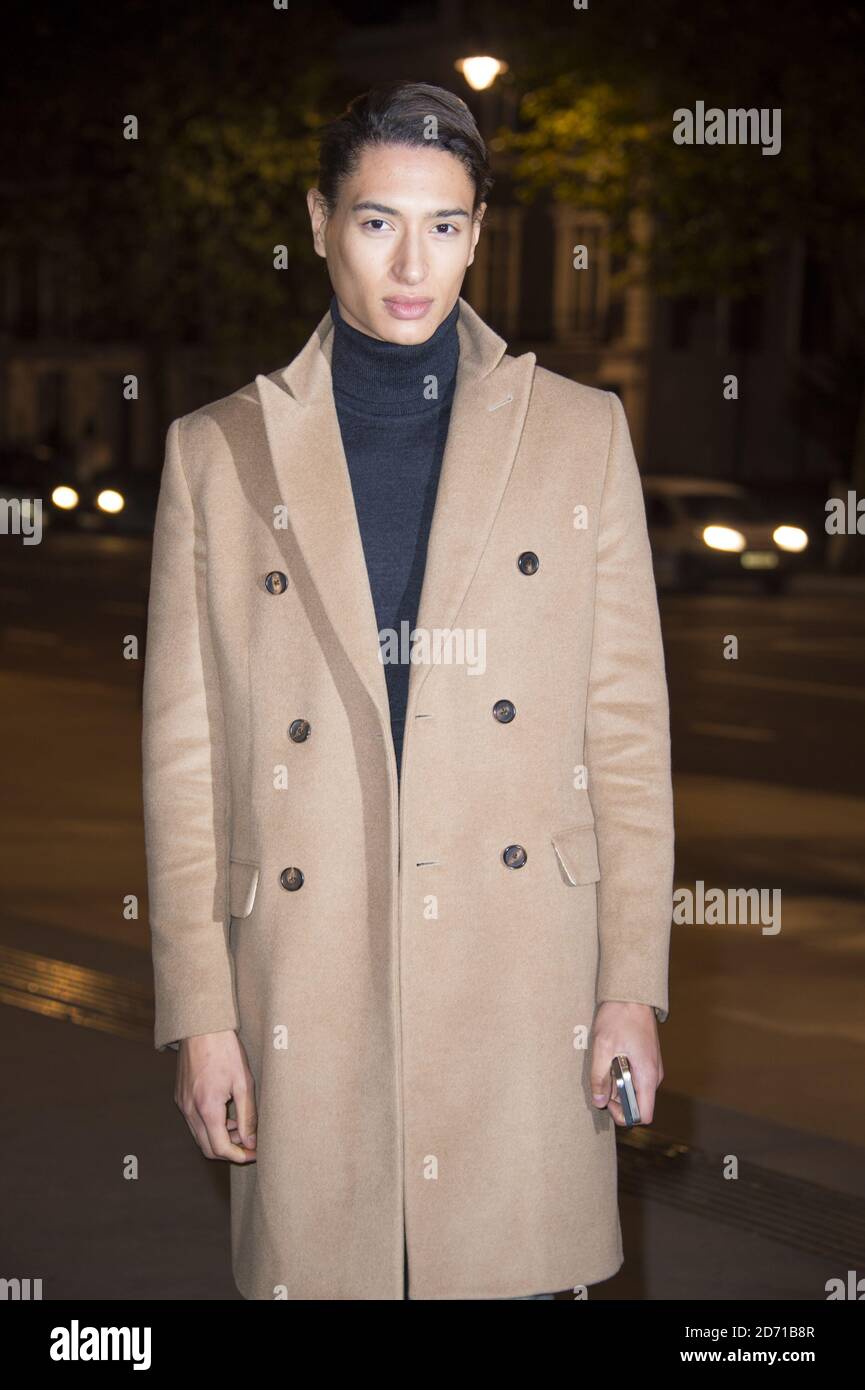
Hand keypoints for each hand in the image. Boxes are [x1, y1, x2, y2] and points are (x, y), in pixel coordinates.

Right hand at [175, 1030, 257, 1161]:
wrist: (201, 1027)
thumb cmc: (225, 1050)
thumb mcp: (243, 1082)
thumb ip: (248, 1116)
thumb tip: (252, 1142)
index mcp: (207, 1108)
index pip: (220, 1148)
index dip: (239, 1156)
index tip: (254, 1154)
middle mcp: (190, 1110)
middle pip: (207, 1148)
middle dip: (230, 1150)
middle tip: (249, 1142)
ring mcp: (182, 1104)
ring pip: (200, 1136)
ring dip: (219, 1138)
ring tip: (240, 1125)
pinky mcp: (180, 1097)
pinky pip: (194, 1122)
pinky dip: (210, 1125)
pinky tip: (226, 1112)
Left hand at [589, 1001, 663, 1126]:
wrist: (632, 995)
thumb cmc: (619, 1018)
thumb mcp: (602, 1047)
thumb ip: (599, 1077)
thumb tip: (599, 1101)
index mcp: (647, 1076)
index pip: (644, 1115)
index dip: (625, 1115)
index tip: (608, 1102)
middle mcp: (653, 1076)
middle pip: (637, 1103)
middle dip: (617, 1098)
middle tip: (601, 1078)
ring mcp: (651, 1068)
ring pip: (634, 1089)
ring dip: (617, 1084)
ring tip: (604, 1063)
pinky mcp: (646, 1060)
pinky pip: (634, 1077)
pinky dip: (621, 1074)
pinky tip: (610, 1058)